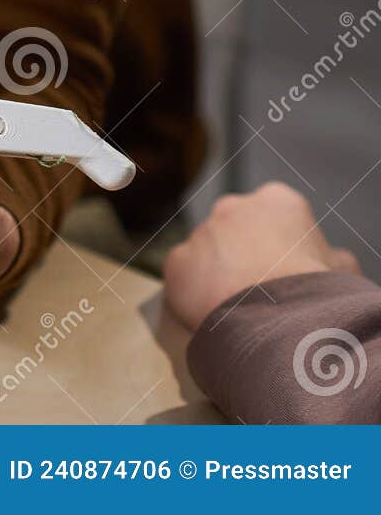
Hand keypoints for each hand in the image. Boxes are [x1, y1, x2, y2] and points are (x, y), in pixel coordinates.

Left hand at [162, 181, 360, 329]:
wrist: (279, 319)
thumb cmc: (317, 290)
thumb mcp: (342, 269)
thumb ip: (332, 256)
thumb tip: (335, 259)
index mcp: (277, 201)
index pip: (274, 214)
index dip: (280, 244)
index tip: (286, 267)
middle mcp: (232, 207)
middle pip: (235, 229)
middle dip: (243, 253)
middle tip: (259, 287)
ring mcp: (200, 232)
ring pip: (207, 253)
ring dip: (218, 273)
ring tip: (239, 305)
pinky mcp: (177, 261)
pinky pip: (184, 276)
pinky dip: (194, 293)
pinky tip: (214, 311)